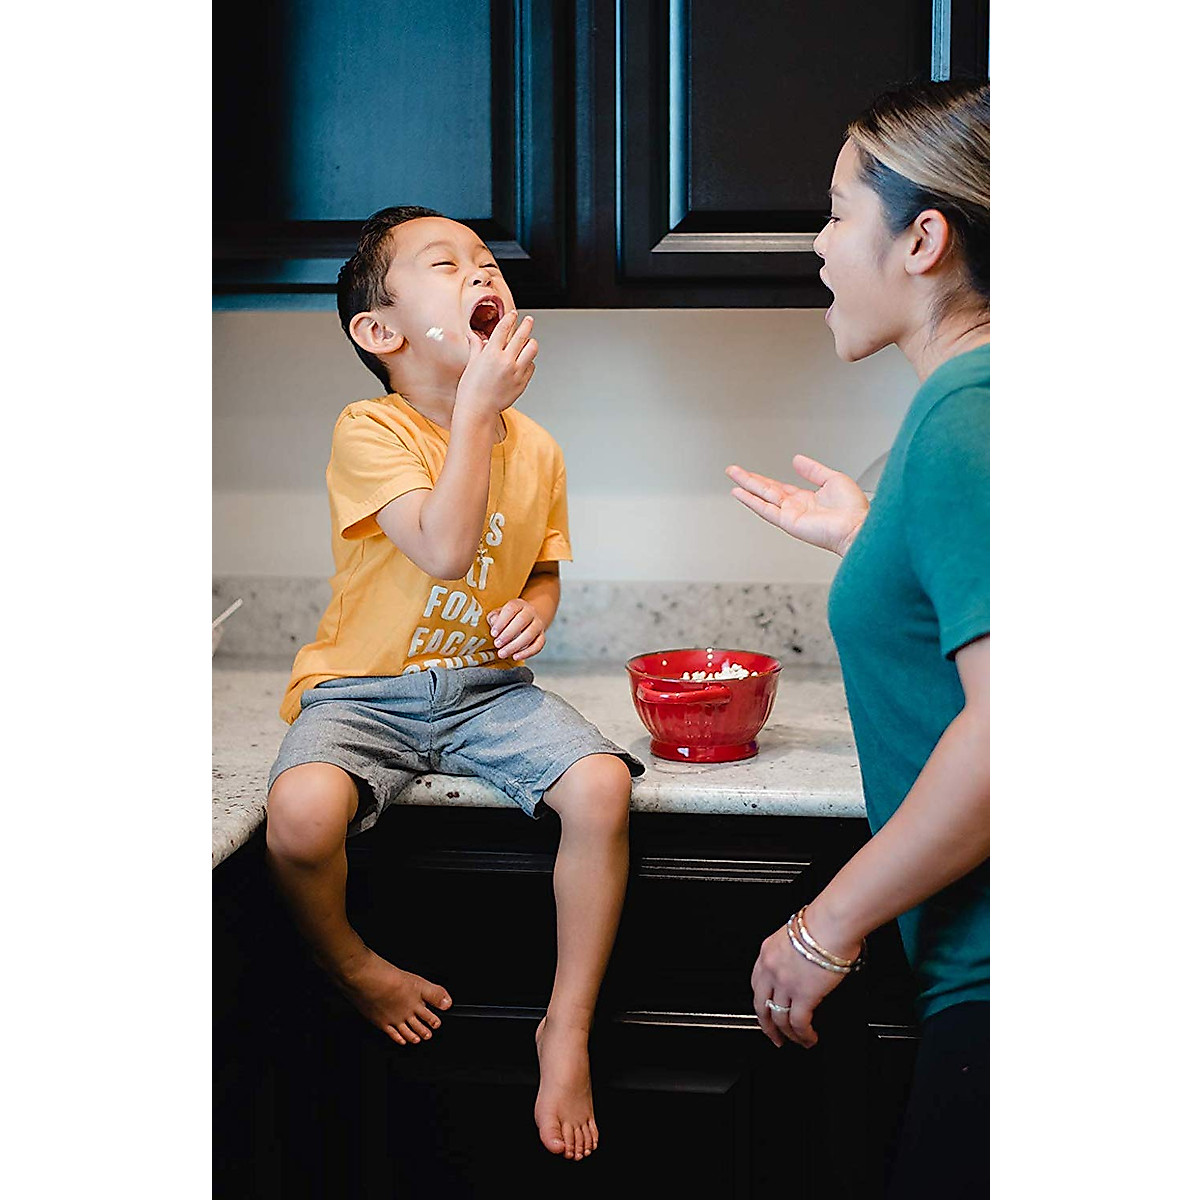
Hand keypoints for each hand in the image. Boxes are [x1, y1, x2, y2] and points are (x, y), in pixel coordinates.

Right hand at [456, 312, 538, 415]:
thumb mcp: (471, 364)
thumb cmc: (471, 390)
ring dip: (531, 343)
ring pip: (532, 349)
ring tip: (529, 341)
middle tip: (528, 320)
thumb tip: (475, 336)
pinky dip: (529, 361)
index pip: (504, 328)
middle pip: (522, 335)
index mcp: (491, 353)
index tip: (513, 314)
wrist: (477, 410)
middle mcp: (506, 361)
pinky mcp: (522, 382)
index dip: (510, 318)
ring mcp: (516, 372)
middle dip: (526, 324)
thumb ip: (477, 347)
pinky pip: (531, 366)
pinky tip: (523, 362)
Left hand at [487, 598, 545, 660]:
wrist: (528, 619)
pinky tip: (515, 657)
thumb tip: (493, 622)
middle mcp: (530, 612)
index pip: (511, 609)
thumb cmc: (509, 618)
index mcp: (518, 604)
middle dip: (508, 634)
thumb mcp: (499, 614)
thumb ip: (494, 617)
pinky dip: (527, 653)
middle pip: (522, 620)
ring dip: (515, 645)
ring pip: (530, 634)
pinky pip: (537, 645)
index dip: (501, 622)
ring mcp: (538, 624)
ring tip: (503, 653)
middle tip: (497, 644)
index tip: (493, 633)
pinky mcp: (542, 637)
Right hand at [726, 455, 868, 556]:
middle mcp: (796, 508)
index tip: (752, 473)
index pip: (780, 487)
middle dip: (749, 480)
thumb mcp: (833, 479)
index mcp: (806, 499)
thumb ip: (813, 470)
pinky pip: (765, 509)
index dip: (764, 479)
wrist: (858, 527)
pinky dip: (751, 501)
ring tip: (732, 476)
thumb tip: (797, 460)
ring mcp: (790, 515)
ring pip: (762, 497)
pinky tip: (739, 493)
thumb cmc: (853, 510)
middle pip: (766, 490)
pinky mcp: (788, 522)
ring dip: (746, 486)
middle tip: (733, 470)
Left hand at [750, 921, 846, 1048]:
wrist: (832, 923)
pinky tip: (809, 1039)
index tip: (765, 1011)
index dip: (761, 1001)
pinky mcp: (803, 995)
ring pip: (779, 1018)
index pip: (756, 984)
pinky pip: (798, 1023)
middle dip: (766, 1025)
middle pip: (761, 1005)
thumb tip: (800, 964)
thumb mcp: (794, 935)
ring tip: (797, 1042)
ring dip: (787, 1034)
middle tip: (773, 1036)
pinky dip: (803, 1035)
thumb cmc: (822, 923)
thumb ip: (791, 952)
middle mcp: (771, 969)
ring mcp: (784, 983)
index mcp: (767, 952)